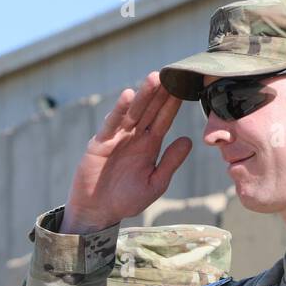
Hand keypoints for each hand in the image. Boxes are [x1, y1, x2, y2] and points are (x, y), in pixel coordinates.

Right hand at [62, 71, 191, 234]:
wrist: (98, 213)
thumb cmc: (126, 200)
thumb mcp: (155, 183)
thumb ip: (170, 162)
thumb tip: (188, 140)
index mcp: (149, 145)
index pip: (164, 119)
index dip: (174, 103)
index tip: (187, 86)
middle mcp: (134, 137)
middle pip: (150, 110)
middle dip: (161, 92)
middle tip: (174, 73)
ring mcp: (117, 138)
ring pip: (132, 112)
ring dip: (143, 95)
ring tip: (155, 77)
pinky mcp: (100, 144)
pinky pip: (111, 124)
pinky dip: (119, 111)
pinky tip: (128, 96)